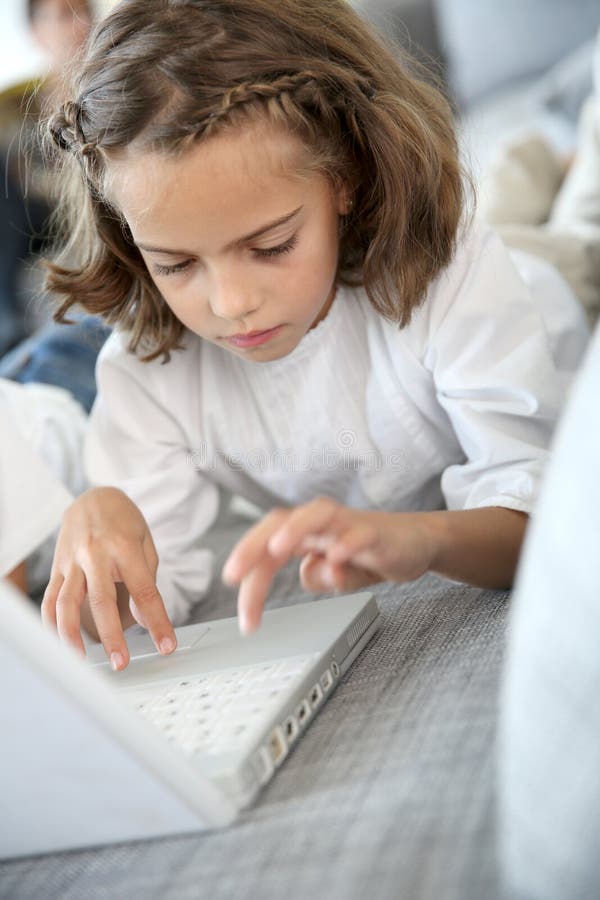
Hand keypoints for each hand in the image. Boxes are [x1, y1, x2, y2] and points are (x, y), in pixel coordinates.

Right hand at [42, 487, 175, 669]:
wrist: (94, 497)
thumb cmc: (124, 523)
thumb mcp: (145, 545)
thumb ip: (146, 583)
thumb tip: (147, 622)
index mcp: (125, 547)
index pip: (144, 591)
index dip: (156, 621)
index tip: (166, 645)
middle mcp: (95, 554)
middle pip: (101, 600)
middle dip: (112, 636)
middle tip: (121, 663)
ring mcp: (72, 561)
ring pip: (66, 602)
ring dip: (71, 636)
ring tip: (81, 661)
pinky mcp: (58, 567)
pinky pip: (50, 599)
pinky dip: (51, 624)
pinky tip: (60, 643)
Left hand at [222, 496, 435, 632]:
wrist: (417, 543)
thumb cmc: (369, 554)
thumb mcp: (337, 576)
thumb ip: (319, 578)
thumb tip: (311, 574)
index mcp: (304, 534)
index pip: (266, 549)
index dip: (250, 579)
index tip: (245, 619)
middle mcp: (321, 523)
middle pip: (279, 521)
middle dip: (252, 545)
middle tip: (233, 573)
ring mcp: (349, 524)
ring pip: (316, 515)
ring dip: (295, 529)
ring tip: (277, 548)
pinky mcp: (377, 532)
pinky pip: (360, 533)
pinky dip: (347, 542)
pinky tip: (338, 557)